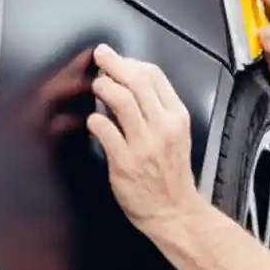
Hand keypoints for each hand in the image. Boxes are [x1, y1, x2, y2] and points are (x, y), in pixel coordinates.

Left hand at [87, 44, 203, 231]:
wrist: (174, 211)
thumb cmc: (171, 174)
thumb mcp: (176, 134)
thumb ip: (157, 109)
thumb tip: (130, 83)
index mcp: (176, 117)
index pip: (154, 75)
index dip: (130, 61)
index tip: (116, 59)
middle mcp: (163, 127)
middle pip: (136, 81)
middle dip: (113, 63)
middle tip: (99, 57)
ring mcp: (144, 144)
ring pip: (121, 100)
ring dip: (103, 87)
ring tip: (96, 87)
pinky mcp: (125, 162)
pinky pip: (104, 130)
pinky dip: (94, 120)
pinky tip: (93, 122)